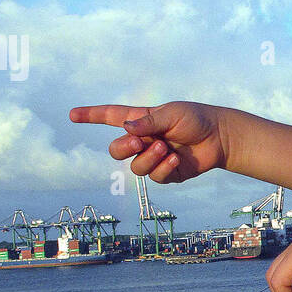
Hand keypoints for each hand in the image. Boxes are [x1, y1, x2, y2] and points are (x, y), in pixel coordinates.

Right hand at [69, 101, 227, 182]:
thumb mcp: (172, 114)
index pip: (110, 117)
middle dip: (124, 148)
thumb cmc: (196, 119)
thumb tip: (126, 129)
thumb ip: (149, 122)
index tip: (72, 115)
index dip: (91, 116)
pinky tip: (175, 159)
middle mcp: (144, 140)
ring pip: (135, 167)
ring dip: (147, 158)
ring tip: (165, 148)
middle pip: (117, 150)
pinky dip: (163, 168)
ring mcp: (154, 158)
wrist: (219, 137)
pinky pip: (154, 177)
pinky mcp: (166, 173)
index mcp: (141, 121)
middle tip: (141, 141)